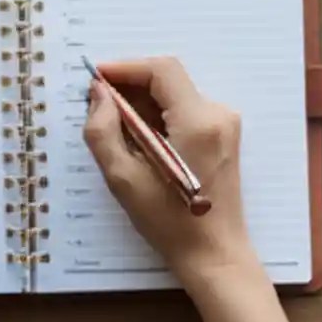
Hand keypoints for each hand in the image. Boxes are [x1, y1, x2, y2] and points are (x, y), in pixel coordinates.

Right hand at [82, 56, 256, 287]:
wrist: (214, 254)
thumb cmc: (169, 223)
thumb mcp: (123, 178)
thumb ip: (103, 131)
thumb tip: (98, 94)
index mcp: (198, 121)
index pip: (162, 70)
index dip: (125, 68)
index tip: (95, 79)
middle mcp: (217, 114)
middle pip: (169, 81)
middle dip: (131, 87)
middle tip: (98, 106)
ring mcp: (225, 125)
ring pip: (175, 96)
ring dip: (144, 104)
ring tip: (116, 129)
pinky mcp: (223, 137)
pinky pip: (185, 112)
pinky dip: (159, 117)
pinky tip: (141, 142)